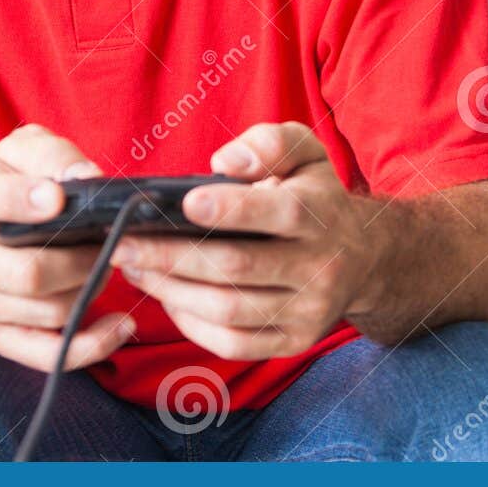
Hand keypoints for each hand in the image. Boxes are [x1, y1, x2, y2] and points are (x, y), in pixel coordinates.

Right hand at [0, 123, 137, 372]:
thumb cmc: (10, 186)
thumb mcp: (24, 151)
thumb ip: (53, 155)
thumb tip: (86, 179)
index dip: (22, 200)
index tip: (59, 198)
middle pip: (29, 273)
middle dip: (82, 261)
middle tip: (108, 245)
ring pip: (49, 311)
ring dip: (91, 291)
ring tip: (106, 268)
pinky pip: (48, 355)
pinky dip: (92, 344)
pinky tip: (120, 323)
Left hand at [112, 121, 378, 360]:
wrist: (366, 257)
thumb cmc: (316, 196)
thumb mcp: (307, 153)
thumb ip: (271, 143)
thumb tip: (226, 162)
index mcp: (321, 217)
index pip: (276, 213)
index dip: (229, 209)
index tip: (182, 202)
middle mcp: (319, 268)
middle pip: (237, 267)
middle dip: (171, 256)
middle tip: (121, 243)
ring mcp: (307, 312)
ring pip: (229, 310)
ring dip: (171, 290)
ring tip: (132, 267)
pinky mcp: (293, 341)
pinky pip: (234, 344)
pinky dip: (191, 324)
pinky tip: (165, 297)